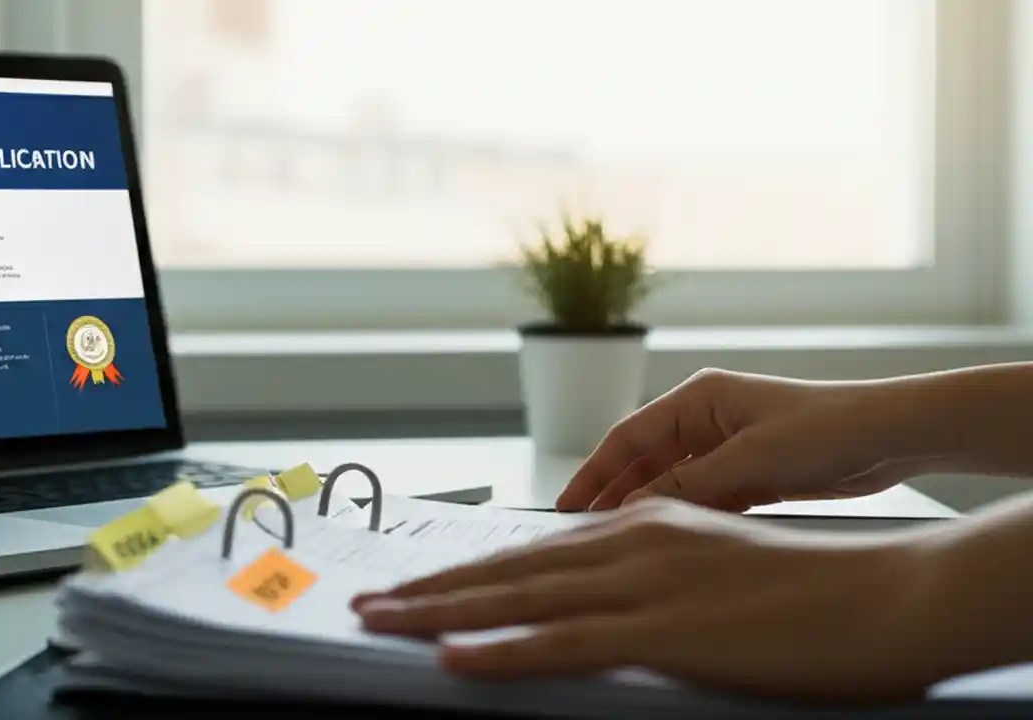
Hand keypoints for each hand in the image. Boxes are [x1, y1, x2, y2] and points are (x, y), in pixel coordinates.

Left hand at [352, 498, 952, 702]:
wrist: (883, 595)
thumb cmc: (804, 590)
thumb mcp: (711, 564)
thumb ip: (650, 573)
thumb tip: (596, 596)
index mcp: (641, 524)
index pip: (532, 549)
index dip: (468, 568)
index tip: (417, 582)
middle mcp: (629, 541)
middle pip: (508, 568)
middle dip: (431, 587)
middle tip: (368, 602)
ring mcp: (644, 583)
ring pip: (518, 597)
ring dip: (440, 613)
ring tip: (380, 624)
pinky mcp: (667, 630)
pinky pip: (565, 642)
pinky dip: (502, 650)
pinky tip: (453, 658)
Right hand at [556, 368, 931, 512]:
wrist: (890, 439)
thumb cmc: (824, 431)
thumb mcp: (749, 460)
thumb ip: (687, 486)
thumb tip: (630, 509)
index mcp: (698, 399)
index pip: (628, 437)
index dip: (593, 472)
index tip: (566, 506)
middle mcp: (705, 420)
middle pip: (643, 462)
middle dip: (613, 495)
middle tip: (582, 534)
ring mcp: (726, 449)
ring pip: (670, 485)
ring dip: (646, 511)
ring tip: (615, 545)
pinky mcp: (749, 475)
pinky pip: (701, 500)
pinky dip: (682, 520)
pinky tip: (665, 545)